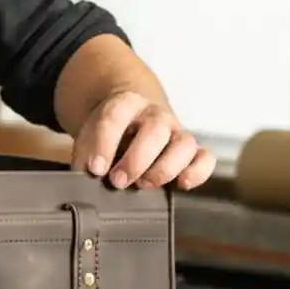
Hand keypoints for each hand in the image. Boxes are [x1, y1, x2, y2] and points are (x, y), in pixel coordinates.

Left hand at [70, 91, 215, 190]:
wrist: (128, 121)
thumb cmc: (107, 135)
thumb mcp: (87, 138)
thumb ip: (84, 154)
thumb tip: (86, 175)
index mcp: (125, 104)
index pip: (116, 116)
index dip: (105, 144)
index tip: (95, 169)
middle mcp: (155, 115)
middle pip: (155, 129)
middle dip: (136, 159)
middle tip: (118, 181)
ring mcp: (176, 131)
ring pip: (185, 143)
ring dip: (165, 168)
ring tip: (145, 184)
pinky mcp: (191, 151)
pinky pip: (205, 158)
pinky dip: (198, 172)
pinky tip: (182, 184)